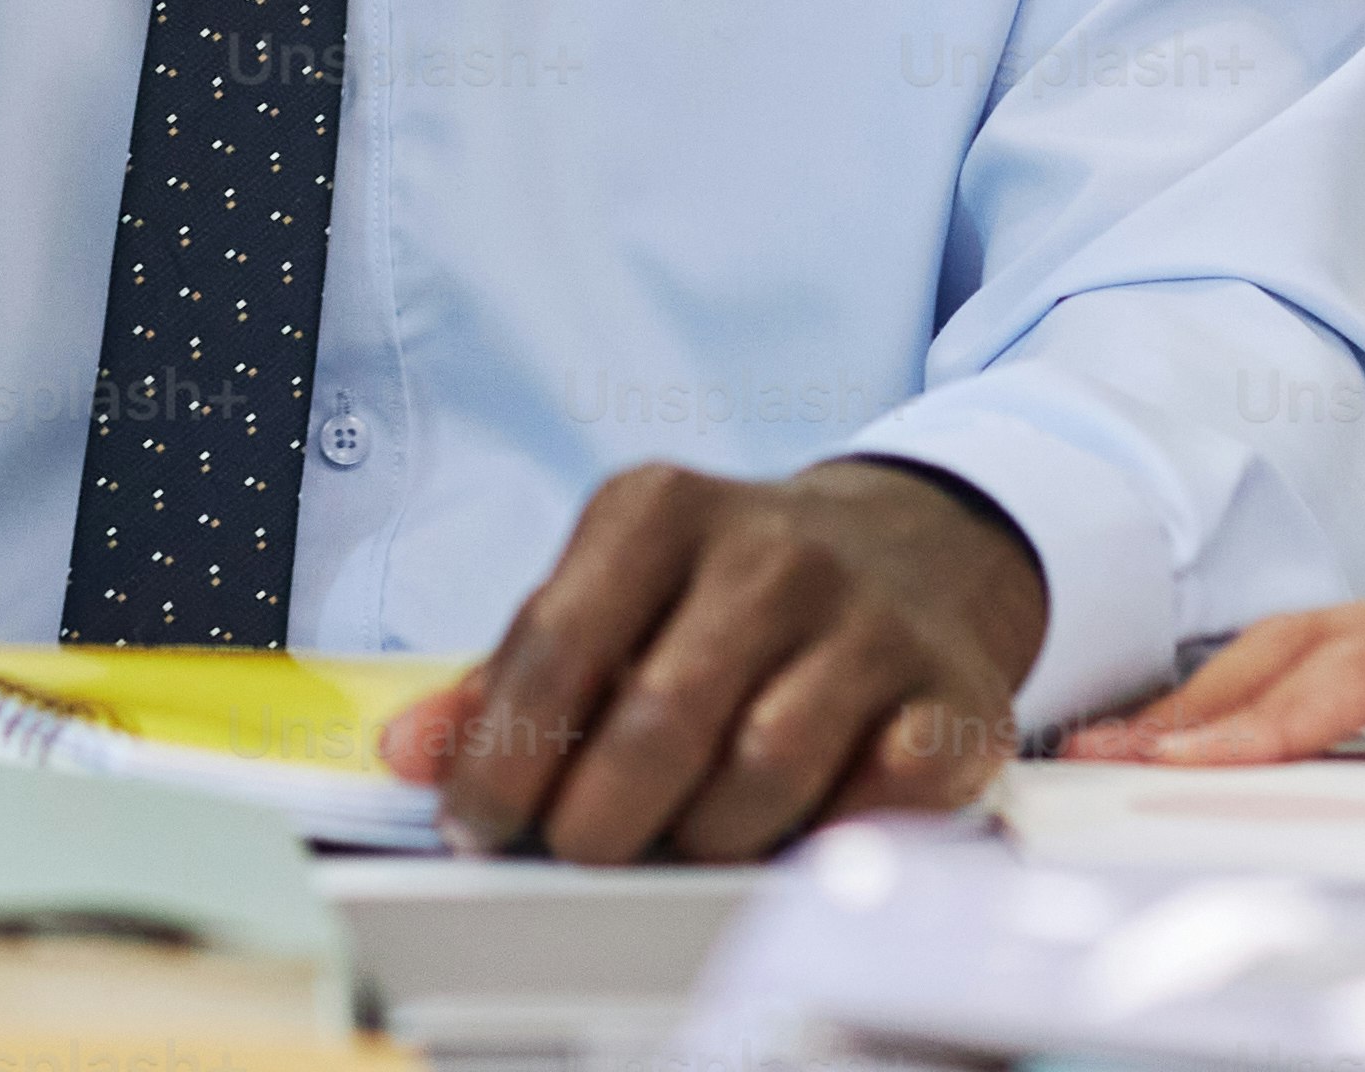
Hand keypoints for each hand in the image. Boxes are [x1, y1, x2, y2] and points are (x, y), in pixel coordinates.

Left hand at [377, 459, 1044, 862]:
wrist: (911, 549)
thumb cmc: (725, 595)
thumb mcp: (610, 594)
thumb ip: (506, 676)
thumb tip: (409, 754)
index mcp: (658, 508)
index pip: (555, 645)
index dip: (503, 759)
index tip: (476, 829)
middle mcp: (770, 548)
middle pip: (659, 719)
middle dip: (599, 820)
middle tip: (579, 856)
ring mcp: (870, 617)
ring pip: (764, 770)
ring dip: (707, 838)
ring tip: (684, 842)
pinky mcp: (954, 692)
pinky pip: (878, 800)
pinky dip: (825, 838)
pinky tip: (794, 835)